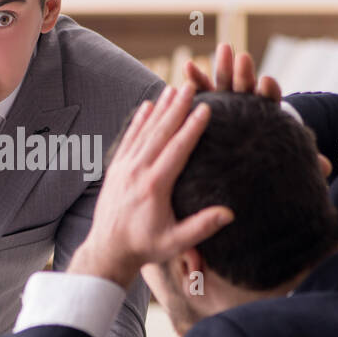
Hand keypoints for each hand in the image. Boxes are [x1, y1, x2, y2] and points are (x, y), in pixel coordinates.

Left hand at [67, 83, 233, 288]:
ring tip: (173, 89)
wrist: (108, 251)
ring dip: (159, 109)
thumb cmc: (144, 247)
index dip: (191, 128)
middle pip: (160, 132)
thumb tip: (229, 214)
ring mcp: (124, 168)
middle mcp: (137, 171)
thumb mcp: (175, 242)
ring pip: (144, 131)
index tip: (204, 108)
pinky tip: (147, 106)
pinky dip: (138, 121)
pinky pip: (128, 139)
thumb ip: (201, 227)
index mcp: (154, 186)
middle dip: (176, 107)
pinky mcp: (115, 169)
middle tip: (190, 85)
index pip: (177, 149)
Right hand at [183, 40, 332, 179]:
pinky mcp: (210, 107)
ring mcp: (229, 105)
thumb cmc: (266, 165)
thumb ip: (304, 162)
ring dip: (224, 66)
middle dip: (246, 72)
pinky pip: (203, 93)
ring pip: (227, 84)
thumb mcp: (284, 164)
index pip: (270, 100)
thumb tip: (327, 167)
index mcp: (267, 117)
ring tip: (223, 49)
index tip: (266, 81)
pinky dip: (197, 79)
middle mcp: (248, 108)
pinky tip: (188, 66)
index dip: (268, 90)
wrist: (242, 167)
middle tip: (244, 58)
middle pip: (248, 87)